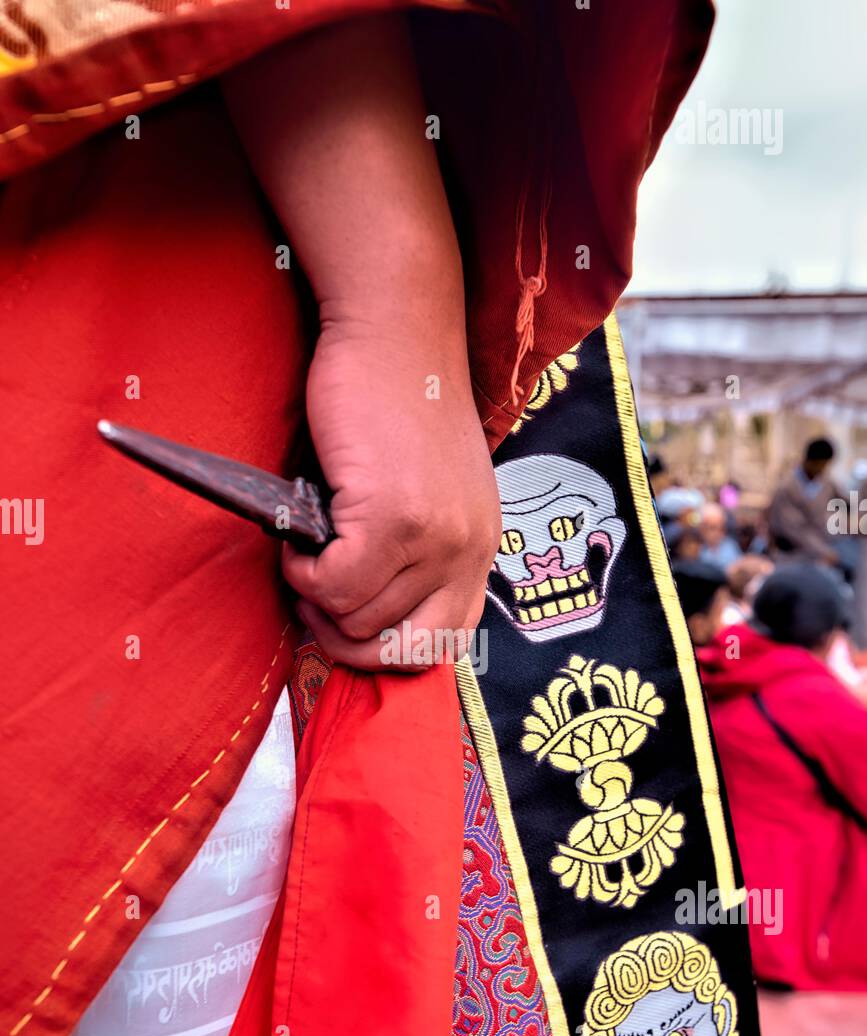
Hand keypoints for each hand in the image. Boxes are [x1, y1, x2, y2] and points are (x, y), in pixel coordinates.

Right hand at [283, 318, 500, 669]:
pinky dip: (302, 573)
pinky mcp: (392, 518)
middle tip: (313, 587)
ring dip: (316, 595)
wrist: (395, 328)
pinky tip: (299, 538)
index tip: (348, 622)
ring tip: (306, 549)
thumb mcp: (426, 490)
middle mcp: (469, 550)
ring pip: (358, 620)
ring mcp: (435, 538)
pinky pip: (333, 587)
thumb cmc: (394, 401)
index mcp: (480, 547)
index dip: (388, 651)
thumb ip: (412, 551)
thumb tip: (358, 615)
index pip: (445, 646)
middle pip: (394, 647)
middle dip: (341, 630)